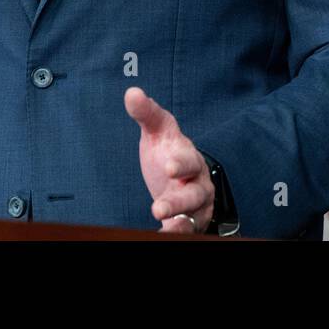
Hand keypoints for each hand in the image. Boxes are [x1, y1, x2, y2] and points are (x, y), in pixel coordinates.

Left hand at [124, 87, 213, 233]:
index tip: (168, 166)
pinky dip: (177, 232)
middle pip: (193, 194)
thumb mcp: (158, 131)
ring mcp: (194, 205)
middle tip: (158, 207)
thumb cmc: (169, 150)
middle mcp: (197, 183)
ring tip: (163, 226)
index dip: (180, 163)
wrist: (184, 176)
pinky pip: (186, 230)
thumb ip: (147, 113)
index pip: (187, 159)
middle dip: (178, 201)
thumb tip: (131, 93)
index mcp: (188, 158)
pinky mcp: (188, 222)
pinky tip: (159, 235)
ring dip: (179, 222)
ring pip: (192, 215)